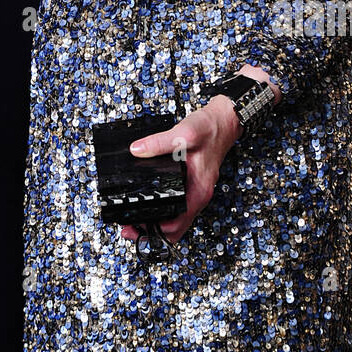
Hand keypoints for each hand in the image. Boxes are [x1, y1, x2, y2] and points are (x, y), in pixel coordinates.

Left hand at [120, 97, 240, 246]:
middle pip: (174, 227)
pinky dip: (163, 209)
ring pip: (176, 218)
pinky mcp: (192, 183)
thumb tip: (136, 150)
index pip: (176, 224)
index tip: (133, 227)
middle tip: (127, 227)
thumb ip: (159, 142)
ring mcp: (195, 190)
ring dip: (156, 222)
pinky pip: (177, 205)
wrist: (225, 121)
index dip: (153, 230)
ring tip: (133, 217)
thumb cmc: (210, 129)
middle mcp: (198, 195)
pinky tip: (149, 201)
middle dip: (150, 231)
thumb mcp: (184, 133)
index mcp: (198, 190)